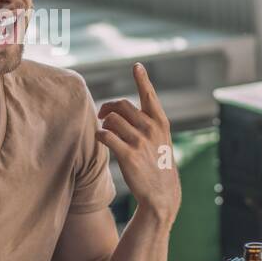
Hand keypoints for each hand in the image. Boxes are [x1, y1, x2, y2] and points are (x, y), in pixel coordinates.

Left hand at [96, 64, 180, 222]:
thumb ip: (146, 124)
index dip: (142, 79)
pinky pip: (106, 136)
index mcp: (161, 123)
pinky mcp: (128, 156)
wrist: (161, 195)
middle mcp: (151, 129)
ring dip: (104, 124)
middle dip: (109, 108)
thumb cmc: (157, 165)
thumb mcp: (160, 141)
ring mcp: (140, 142)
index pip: (149, 96)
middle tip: (102, 115)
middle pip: (122, 105)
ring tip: (106, 132)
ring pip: (112, 120)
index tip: (136, 66)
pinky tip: (102, 141)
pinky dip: (100, 136)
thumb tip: (120, 110)